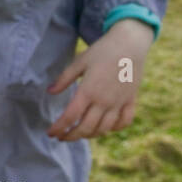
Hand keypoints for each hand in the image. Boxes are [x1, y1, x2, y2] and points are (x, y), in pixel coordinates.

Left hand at [46, 19, 153, 140]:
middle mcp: (104, 101)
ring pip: (104, 129)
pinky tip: (105, 127)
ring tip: (79, 133)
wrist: (130, 43)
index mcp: (88, 91)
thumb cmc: (102, 51)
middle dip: (71, 136)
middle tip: (62, 137)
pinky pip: (124, 122)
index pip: (70, 116)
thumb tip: (50, 91)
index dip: (59, 127)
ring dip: (90, 135)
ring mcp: (119, 103)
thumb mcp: (79, 62)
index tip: (50, 133)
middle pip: (86, 127)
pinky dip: (114, 129)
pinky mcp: (131, 101)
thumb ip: (64, 79)